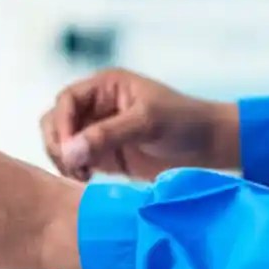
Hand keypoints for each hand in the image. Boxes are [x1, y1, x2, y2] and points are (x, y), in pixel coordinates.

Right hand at [41, 67, 240, 181]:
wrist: (211, 146)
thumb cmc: (184, 122)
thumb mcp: (146, 122)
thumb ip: (107, 134)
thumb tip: (69, 151)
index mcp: (105, 87)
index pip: (67, 101)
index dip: (62, 124)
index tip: (68, 151)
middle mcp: (97, 107)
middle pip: (57, 122)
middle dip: (58, 144)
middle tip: (71, 168)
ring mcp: (99, 132)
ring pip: (63, 144)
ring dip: (64, 160)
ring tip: (81, 177)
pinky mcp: (105, 156)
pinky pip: (77, 162)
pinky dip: (74, 172)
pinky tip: (86, 182)